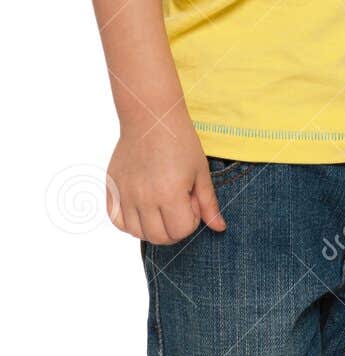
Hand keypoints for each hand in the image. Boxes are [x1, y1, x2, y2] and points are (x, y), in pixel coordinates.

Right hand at [106, 116, 226, 243]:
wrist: (152, 118)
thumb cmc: (181, 142)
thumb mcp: (201, 171)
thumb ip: (209, 204)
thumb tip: (220, 228)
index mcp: (169, 194)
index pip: (181, 231)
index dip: (192, 221)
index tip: (192, 201)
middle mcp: (144, 198)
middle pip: (159, 237)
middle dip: (174, 229)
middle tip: (178, 206)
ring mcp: (125, 194)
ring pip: (137, 233)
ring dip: (152, 228)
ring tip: (161, 206)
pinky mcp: (112, 188)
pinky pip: (116, 220)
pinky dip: (130, 222)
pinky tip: (142, 208)